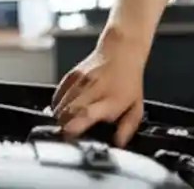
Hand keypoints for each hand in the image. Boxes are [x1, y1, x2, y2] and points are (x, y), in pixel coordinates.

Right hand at [51, 29, 146, 146]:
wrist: (122, 51)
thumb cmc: (129, 81)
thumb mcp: (136, 106)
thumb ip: (128, 127)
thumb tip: (118, 143)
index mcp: (112, 99)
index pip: (87, 113)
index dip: (75, 126)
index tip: (70, 136)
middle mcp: (94, 88)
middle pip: (69, 111)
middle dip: (64, 126)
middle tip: (68, 134)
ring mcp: (81, 81)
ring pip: (60, 105)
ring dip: (60, 118)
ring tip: (68, 123)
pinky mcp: (71, 75)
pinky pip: (57, 96)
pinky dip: (57, 106)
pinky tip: (66, 110)